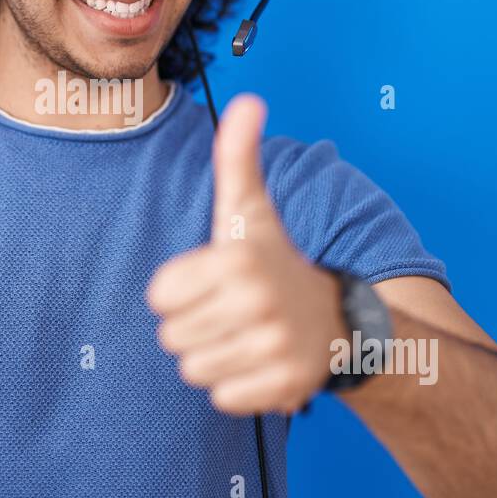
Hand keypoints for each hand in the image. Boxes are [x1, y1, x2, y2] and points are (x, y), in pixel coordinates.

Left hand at [146, 93, 346, 415]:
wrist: (337, 317)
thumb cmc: (274, 259)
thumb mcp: (250, 209)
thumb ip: (238, 156)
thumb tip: (248, 99)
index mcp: (238, 259)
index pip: (159, 296)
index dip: (180, 289)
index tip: (214, 279)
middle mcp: (258, 304)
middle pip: (171, 336)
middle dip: (195, 324)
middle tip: (232, 309)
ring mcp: (273, 349)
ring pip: (192, 369)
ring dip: (213, 354)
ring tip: (244, 333)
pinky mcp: (282, 389)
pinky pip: (220, 397)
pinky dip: (235, 384)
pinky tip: (259, 359)